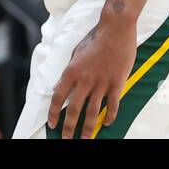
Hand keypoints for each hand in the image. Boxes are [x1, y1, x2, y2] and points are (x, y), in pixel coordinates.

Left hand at [48, 18, 135, 138]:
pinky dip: (110, 116)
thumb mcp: (75, 52)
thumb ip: (68, 71)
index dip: (54, 113)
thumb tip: (57, 87)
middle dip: (69, 128)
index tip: (52, 124)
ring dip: (88, 128)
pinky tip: (108, 124)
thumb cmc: (95, 38)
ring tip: (86, 139)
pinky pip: (112, 105)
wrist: (116, 29)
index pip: (58, 97)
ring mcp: (102, 82)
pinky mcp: (117, 83)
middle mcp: (85, 80)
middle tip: (67, 139)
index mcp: (72, 71)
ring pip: (93, 112)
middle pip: (75, 110)